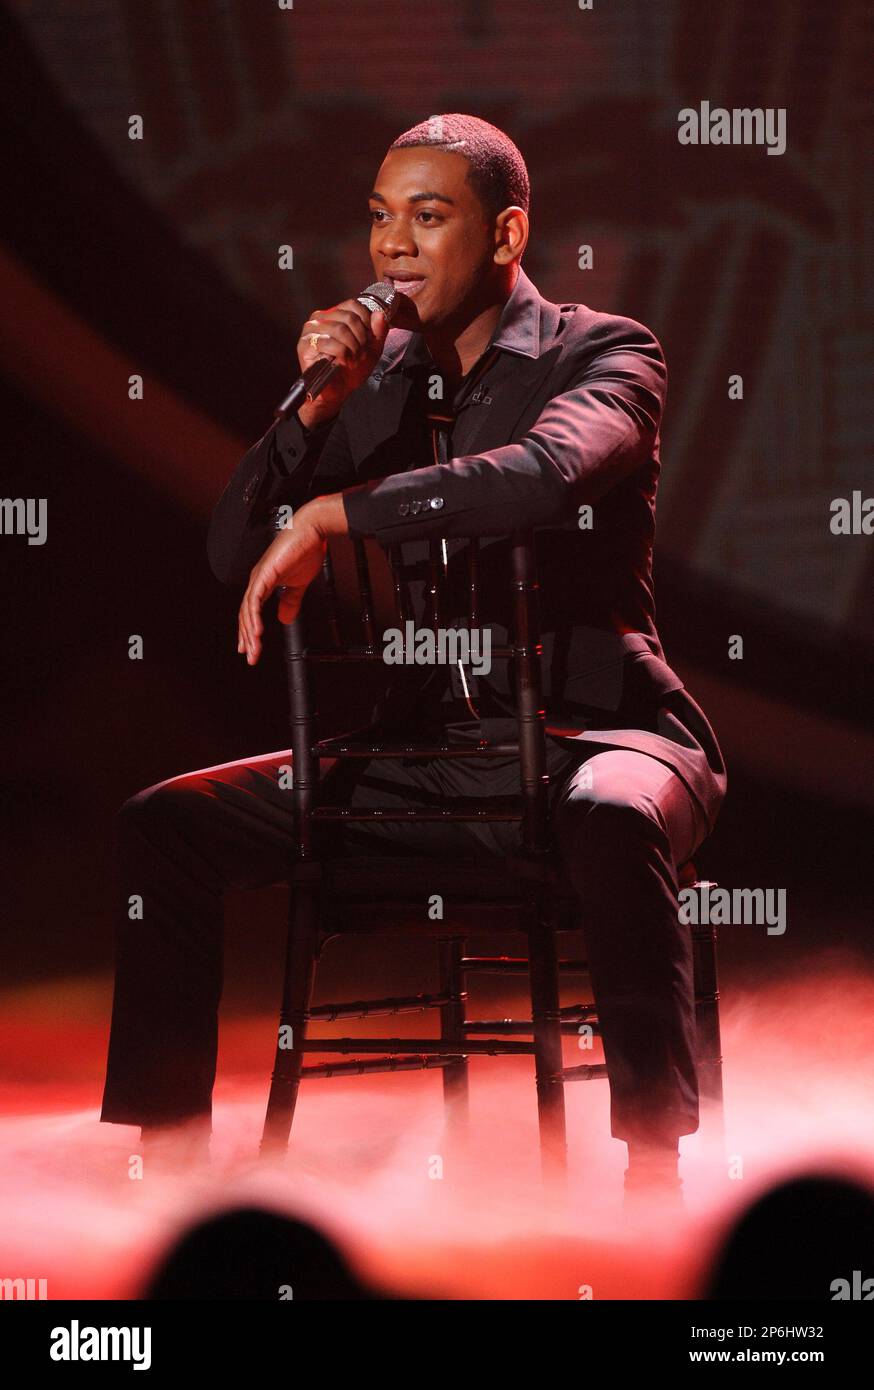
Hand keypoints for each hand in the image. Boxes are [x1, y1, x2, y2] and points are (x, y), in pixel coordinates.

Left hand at [237, 505, 326, 664]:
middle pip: (246, 614)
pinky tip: (257, 631)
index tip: (251, 648)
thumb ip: (290, 601)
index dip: (249, 630)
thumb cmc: (305, 550)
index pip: (251, 611)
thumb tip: (284, 619)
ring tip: (254, 649)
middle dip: (247, 638)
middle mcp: (257, 580)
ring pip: (248, 610)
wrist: (311, 531)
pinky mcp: (265, 573)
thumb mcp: (298, 584)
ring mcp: (259, 577)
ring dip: (250, 632)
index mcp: (263, 582)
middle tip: (251, 656)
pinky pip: (255, 599)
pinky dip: (254, 617)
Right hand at [296, 297, 389, 428]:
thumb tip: (379, 315)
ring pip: (340, 329)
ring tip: (351, 359)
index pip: (353, 305)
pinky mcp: (305, 344)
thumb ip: (378, 331)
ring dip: (352, 348)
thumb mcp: (372, 349)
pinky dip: (342, 355)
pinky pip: (330, 343)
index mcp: (334, 315)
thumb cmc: (351, 371)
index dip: (366, 322)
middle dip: (360, 339)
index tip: (367, 339)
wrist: (338, 392)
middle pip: (349, 317)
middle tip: (359, 353)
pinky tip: (342, 362)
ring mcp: (311, 330)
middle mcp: (320, 318)